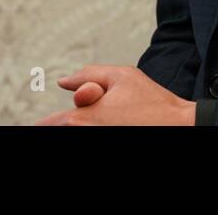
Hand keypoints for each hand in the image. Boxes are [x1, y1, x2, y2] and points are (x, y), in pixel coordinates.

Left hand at [34, 65, 195, 125]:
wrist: (179, 126)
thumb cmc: (152, 101)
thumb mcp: (122, 75)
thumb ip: (88, 74)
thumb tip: (63, 81)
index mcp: (82, 118)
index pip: (52, 123)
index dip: (46, 123)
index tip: (38, 124)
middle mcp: (86, 133)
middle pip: (67, 126)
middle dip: (80, 114)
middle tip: (105, 106)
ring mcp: (99, 140)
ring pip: (83, 128)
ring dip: (92, 121)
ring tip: (121, 116)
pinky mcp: (107, 144)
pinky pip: (95, 132)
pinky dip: (102, 124)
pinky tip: (122, 120)